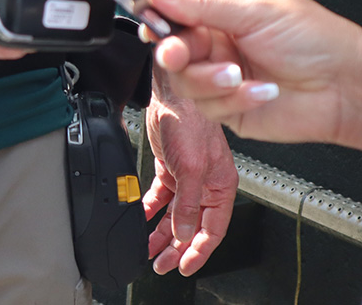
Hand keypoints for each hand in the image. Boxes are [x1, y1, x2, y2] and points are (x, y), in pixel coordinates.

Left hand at [142, 84, 237, 276]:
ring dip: (160, 233)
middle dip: (176, 248)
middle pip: (192, 226)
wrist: (172, 94)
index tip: (185, 266)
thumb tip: (183, 232)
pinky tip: (140, 221)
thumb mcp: (192, 168)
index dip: (200, 251)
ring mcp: (187, 177)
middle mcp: (206, 184)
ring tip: (148, 250)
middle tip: (162, 264)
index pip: (213, 230)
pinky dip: (149, 210)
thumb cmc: (193, 121)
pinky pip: (160, 198)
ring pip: (174, 215)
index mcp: (221, 186)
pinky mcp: (170, 168)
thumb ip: (188, 203)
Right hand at [143, 0, 361, 159]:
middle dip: (176, 52)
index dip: (160, 18)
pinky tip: (262, 91)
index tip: (154, 25)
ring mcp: (222, 77)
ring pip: (185, 81)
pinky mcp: (230, 108)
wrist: (348, 88)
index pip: (174, 10)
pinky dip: (234, 99)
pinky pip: (209, 107)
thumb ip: (200, 3)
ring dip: (211, 80)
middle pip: (171, 49)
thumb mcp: (254, 10)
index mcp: (222, 10)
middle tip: (179, 52)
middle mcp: (219, 43)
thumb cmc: (318, 41)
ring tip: (239, 75)